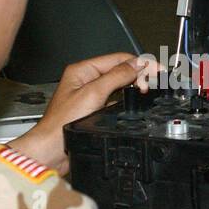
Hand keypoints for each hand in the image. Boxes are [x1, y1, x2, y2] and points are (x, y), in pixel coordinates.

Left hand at [9, 52, 154, 173]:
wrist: (53, 149)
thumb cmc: (62, 123)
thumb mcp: (93, 93)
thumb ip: (116, 76)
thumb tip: (136, 65)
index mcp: (82, 70)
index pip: (117, 59)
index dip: (138, 63)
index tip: (156, 69)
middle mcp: (86, 80)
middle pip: (119, 70)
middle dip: (138, 74)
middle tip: (153, 82)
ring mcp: (90, 95)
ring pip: (119, 84)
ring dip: (133, 85)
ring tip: (146, 89)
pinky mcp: (94, 109)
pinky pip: (115, 99)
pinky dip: (127, 98)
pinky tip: (134, 101)